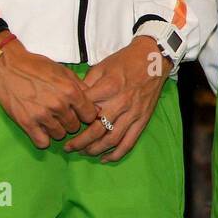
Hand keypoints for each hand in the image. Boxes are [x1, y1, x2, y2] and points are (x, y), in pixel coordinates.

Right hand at [0, 33, 99, 148]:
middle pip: (74, 127)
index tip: (80, 113)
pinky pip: (42, 142)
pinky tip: (41, 129)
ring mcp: (42, 115)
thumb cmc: (37, 67)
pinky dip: (43, 138)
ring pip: (59, 135)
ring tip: (50, 119)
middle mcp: (58, 104)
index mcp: (70, 91)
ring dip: (57, 129)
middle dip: (71, 121)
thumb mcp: (64, 72)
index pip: (90, 115)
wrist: (9, 66)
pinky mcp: (26, 123)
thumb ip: (81, 88)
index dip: (86, 115)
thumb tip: (95, 105)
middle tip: (61, 115)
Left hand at [65, 36, 171, 161]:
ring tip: (84, 152)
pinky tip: (105, 158)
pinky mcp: (142, 120)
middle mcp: (121, 103)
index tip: (64, 123)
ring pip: (111, 139)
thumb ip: (86, 84)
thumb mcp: (101, 66)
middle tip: (69, 147)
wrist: (153, 59)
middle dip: (80, 142)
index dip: (72, 118)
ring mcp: (133, 113)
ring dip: (95, 149)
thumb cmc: (125, 61)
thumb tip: (73, 100)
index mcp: (108, 88)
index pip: (85, 110)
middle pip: (96, 130)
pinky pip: (129, 142)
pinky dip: (116, 154)